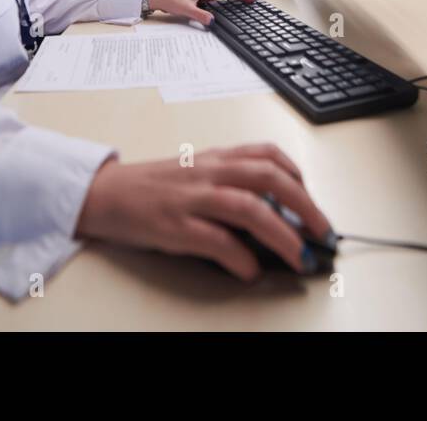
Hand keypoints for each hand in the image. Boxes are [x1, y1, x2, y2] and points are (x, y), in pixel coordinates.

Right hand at [75, 144, 333, 279]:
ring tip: (298, 256)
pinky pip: (215, 240)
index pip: (267, 154)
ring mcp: (191, 198)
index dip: (298, 175)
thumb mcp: (195, 173)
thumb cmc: (152, 186)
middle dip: (304, 206)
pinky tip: (250, 271)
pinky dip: (239, 257)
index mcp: (215, 158)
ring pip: (248, 208)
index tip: (312, 199)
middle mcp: (208, 172)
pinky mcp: (174, 226)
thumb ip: (230, 181)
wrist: (104, 194)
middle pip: (268, 179)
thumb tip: (274, 210)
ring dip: (281, 234)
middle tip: (322, 232)